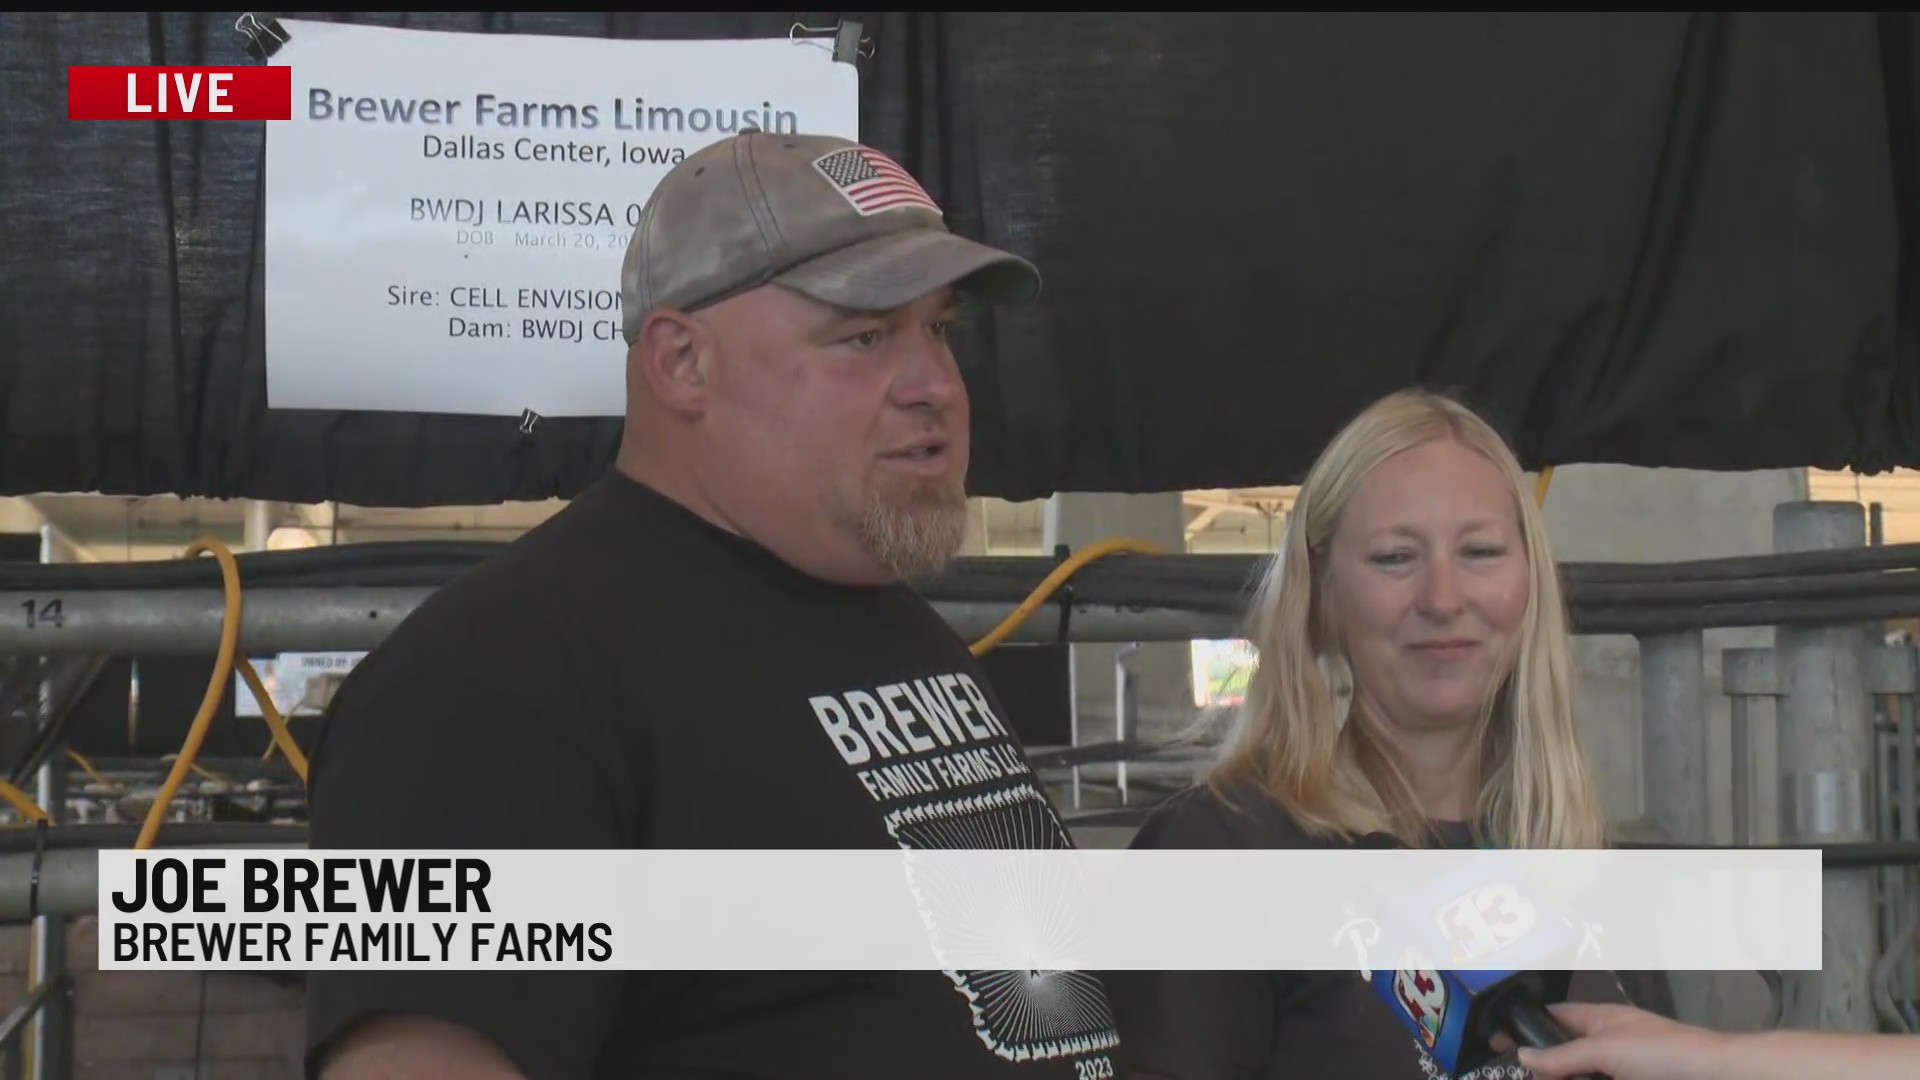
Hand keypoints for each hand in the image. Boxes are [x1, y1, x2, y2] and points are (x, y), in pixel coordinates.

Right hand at [1509, 1002, 1730, 1079]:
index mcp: (1601, 1020)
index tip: (1495, 1039)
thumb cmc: (1662, 1053)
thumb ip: (1563, 1055)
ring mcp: (1620, 1070)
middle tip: (1515, 1076)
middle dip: (1542, 1066)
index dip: (1525, 1025)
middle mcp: (1608, 1044)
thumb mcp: (1606, 1050)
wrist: (1715, 1078)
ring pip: (1581, 1074)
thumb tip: (1520, 1055)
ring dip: (1561, 1078)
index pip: (1554, 1016)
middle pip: (1563, 1054)